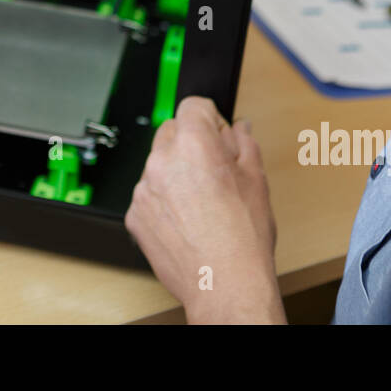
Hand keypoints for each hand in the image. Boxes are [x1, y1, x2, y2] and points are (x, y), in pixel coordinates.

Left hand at [125, 96, 285, 323]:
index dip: (210, 119)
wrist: (224, 284)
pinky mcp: (134, 215)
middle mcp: (162, 161)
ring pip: (158, 165)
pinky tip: (186, 222)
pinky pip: (148, 195)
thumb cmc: (243, 238)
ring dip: (175, 174)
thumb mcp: (257, 179)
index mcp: (193, 144)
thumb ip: (243, 143)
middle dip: (191, 144)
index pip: (193, 106)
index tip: (218, 134)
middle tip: (214, 172)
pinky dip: (162, 202)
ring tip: (202, 205)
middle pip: (172, 132)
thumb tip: (238, 128)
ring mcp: (143, 189)